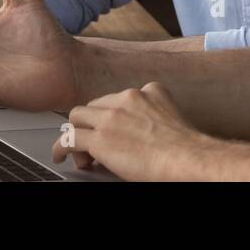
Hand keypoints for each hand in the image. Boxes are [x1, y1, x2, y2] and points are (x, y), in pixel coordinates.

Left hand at [52, 82, 227, 180]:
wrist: (188, 159)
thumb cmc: (187, 149)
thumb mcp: (172, 118)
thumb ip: (154, 115)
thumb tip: (141, 134)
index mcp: (149, 91)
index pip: (118, 98)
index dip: (110, 116)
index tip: (111, 130)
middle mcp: (128, 97)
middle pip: (95, 105)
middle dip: (91, 124)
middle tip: (93, 145)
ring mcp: (112, 116)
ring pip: (78, 117)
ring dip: (77, 134)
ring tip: (79, 154)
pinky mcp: (100, 138)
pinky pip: (69, 138)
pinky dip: (61, 148)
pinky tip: (61, 156)